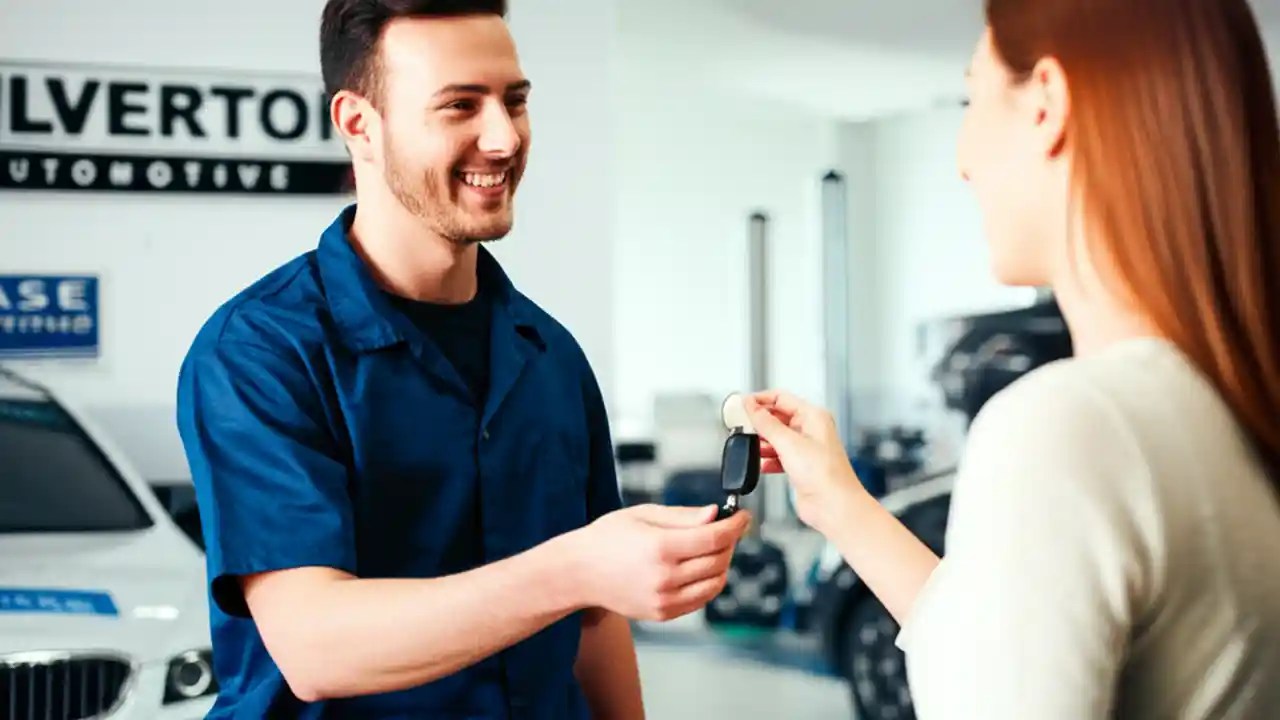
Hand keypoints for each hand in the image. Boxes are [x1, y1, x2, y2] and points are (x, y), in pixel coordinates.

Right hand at [569, 504, 750, 621]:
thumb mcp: (643, 514)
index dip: (736, 526)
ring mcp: (664, 599)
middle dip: (730, 541)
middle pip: (719, 560)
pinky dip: (710, 582)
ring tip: (714, 548)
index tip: (743, 517)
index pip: (715, 538)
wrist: (579, 572)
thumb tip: (715, 515)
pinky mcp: (663, 614)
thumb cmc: (607, 538)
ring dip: (723, 563)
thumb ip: (683, 516)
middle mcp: (664, 577)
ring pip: (715, 582)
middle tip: (728, 529)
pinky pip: (701, 599)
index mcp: (660, 547)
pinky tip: (701, 567)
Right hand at [742, 390, 868, 536]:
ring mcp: (806, 449)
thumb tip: (751, 406)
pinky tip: (762, 464)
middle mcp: (811, 430)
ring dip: (763, 442)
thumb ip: (766, 423)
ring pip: (777, 438)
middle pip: (778, 417)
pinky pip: (779, 456)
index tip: (743, 405)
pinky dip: (768, 459)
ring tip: (750, 445)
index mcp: (813, 417)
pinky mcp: (800, 467)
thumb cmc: (825, 474)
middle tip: (742, 425)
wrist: (834, 506)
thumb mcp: (789, 443)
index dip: (760, 400)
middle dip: (759, 422)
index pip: (781, 398)